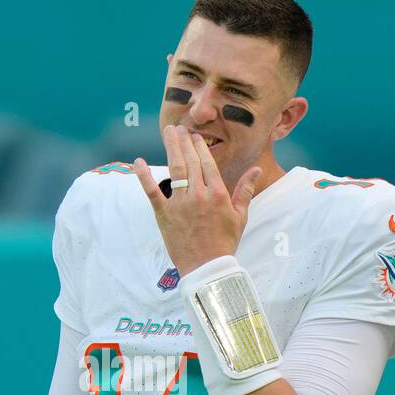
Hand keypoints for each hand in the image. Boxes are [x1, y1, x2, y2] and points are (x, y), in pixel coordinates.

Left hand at [132, 124, 262, 275]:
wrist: (207, 267)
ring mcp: (180, 204)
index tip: (195, 136)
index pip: (207, 163)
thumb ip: (244, 190)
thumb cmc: (225, 242)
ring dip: (171, 148)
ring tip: (168, 133)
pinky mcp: (164, 214)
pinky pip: (152, 192)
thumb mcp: (240, 216)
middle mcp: (198, 195)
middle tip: (179, 128)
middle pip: (190, 161)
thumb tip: (255, 170)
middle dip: (184, 142)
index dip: (200, 147)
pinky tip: (138, 162)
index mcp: (217, 194)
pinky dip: (144, 176)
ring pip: (174, 169)